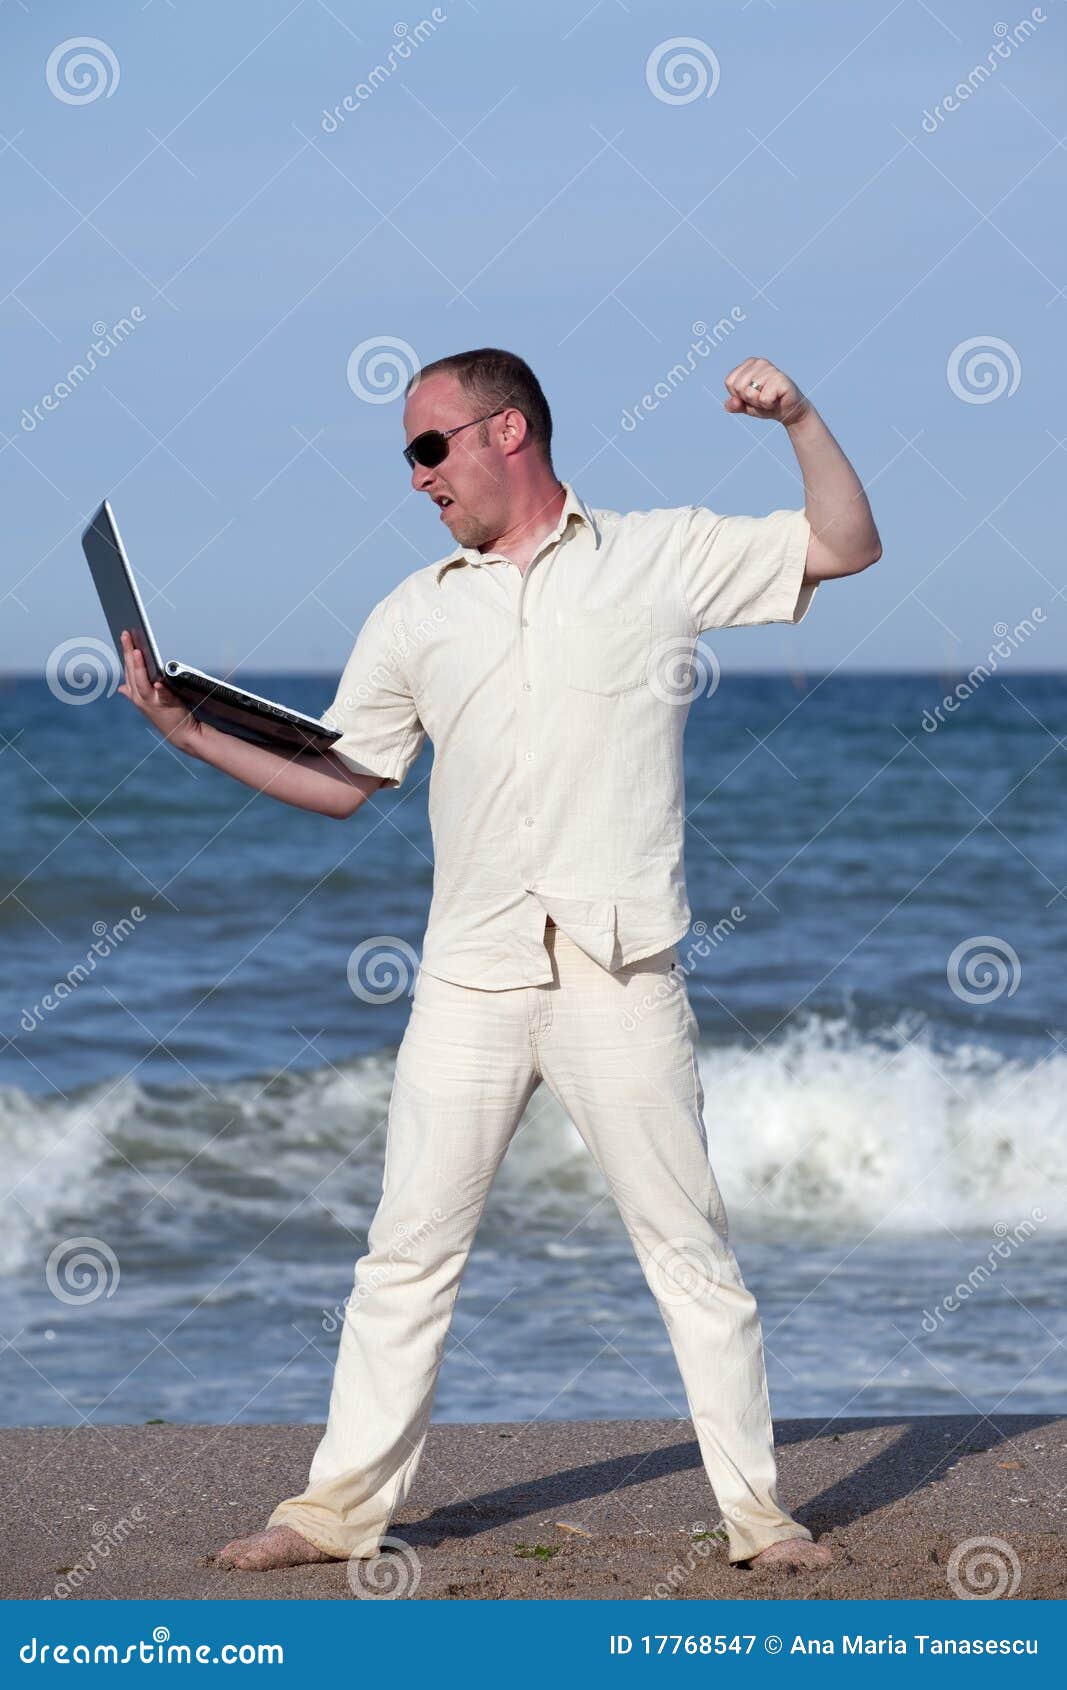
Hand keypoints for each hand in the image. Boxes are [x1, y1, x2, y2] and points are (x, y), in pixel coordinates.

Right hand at [116, 629, 200, 751]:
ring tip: (137, 651)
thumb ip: (135, 692)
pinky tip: (158, 681)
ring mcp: (151, 702)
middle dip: (129, 652)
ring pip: (141, 682)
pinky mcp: (166, 706)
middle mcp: (140, 697)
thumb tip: (121, 688)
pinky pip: (162, 695)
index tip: (125, 635)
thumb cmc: (167, 714)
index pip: (128, 668)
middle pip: (132, 671)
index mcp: (136, 693)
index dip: (126, 652)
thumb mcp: (149, 702)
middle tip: (127, 634)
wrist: (181, 733)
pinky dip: (159, 689)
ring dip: (138, 667)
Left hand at [723, 357, 810, 424]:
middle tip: (761, 398)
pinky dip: (768, 405)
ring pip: (749, 393)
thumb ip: (734, 404)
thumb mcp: (745, 406)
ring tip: (769, 398)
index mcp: (748, 364)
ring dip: (758, 403)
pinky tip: (776, 399)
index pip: (729, 382)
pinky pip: (764, 399)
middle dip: (748, 399)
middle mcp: (759, 362)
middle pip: (738, 387)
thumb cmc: (765, 405)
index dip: (738, 395)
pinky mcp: (780, 378)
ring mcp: (770, 368)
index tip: (752, 395)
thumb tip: (732, 401)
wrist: (788, 411)